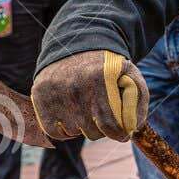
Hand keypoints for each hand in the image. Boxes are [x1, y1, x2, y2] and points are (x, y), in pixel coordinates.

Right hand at [32, 49, 148, 142]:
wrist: (77, 45)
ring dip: (82, 127)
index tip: (121, 133)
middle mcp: (74, 86)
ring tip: (86, 108)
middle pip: (93, 133)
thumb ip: (138, 104)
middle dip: (102, 129)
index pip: (111, 125)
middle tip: (102, 114)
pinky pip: (53, 131)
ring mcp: (55, 91)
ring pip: (74, 132)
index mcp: (100, 80)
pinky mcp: (40, 95)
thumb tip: (130, 130)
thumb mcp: (131, 78)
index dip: (119, 134)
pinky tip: (71, 116)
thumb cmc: (109, 69)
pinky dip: (64, 130)